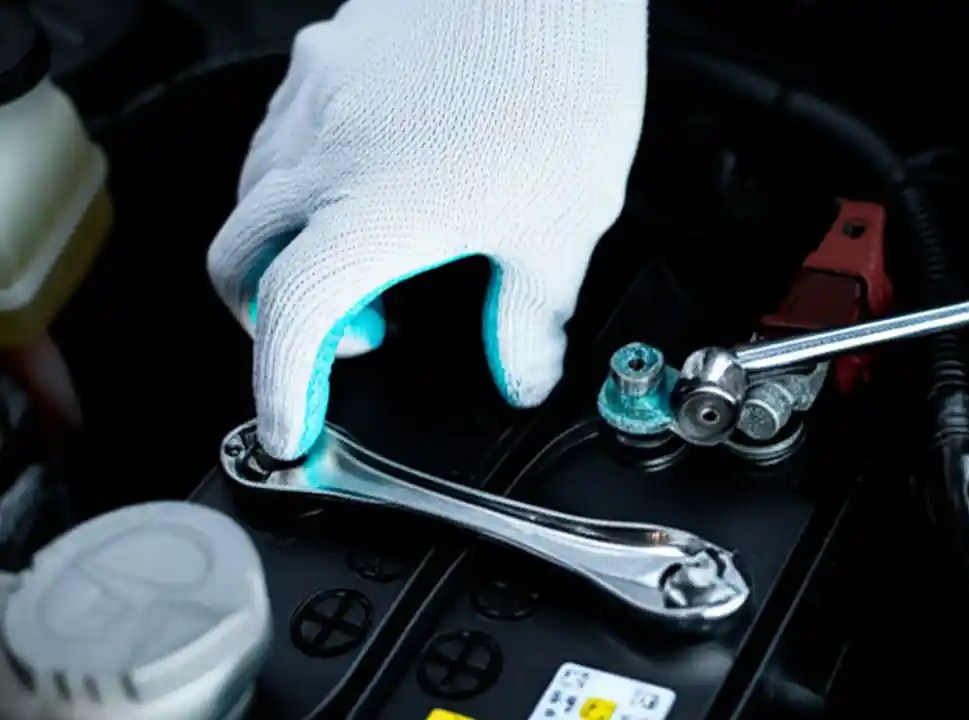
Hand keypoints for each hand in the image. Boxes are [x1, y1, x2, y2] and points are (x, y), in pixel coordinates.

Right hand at [207, 0, 647, 458]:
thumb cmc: (563, 76)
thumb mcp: (564, 223)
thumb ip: (530, 315)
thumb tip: (520, 373)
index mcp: (375, 209)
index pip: (291, 318)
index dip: (280, 387)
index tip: (290, 425)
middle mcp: (325, 151)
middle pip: (239, 257)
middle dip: (270, 318)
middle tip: (347, 337)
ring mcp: (317, 94)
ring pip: (254, 192)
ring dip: (286, 247)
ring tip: (371, 259)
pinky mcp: (327, 53)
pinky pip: (282, 134)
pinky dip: (301, 182)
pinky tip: (367, 183)